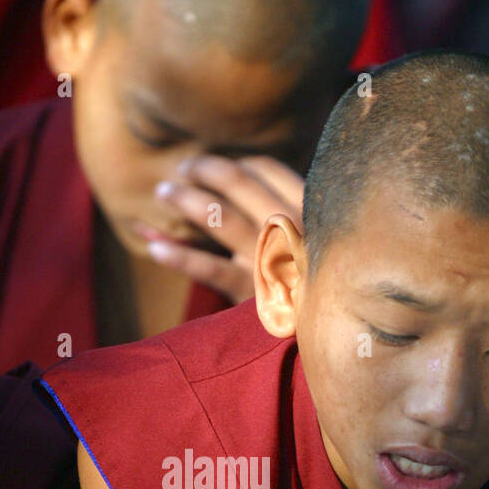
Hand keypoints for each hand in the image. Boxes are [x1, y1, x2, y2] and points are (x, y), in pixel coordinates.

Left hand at [146, 154, 303, 302]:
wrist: (331, 324)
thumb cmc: (315, 277)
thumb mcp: (309, 237)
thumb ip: (280, 209)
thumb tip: (236, 178)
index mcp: (307, 208)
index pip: (265, 169)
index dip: (233, 163)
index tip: (212, 168)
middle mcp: (292, 226)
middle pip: (238, 182)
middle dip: (203, 170)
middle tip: (182, 169)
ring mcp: (272, 257)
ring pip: (220, 217)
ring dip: (185, 200)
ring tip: (163, 192)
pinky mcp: (253, 291)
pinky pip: (210, 269)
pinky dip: (179, 256)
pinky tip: (156, 248)